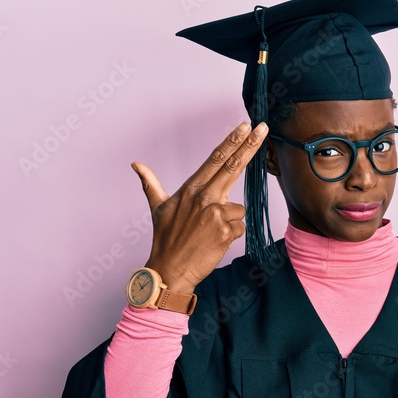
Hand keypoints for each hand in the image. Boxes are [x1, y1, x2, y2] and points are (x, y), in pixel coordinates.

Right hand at [131, 121, 267, 293]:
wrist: (170, 270)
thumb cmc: (165, 239)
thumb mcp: (157, 207)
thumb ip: (150, 183)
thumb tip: (135, 164)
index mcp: (190, 189)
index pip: (215, 159)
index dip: (232, 141)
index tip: (246, 126)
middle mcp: (203, 197)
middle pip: (232, 166)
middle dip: (249, 146)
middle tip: (262, 128)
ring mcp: (215, 214)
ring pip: (238, 208)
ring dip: (229, 220)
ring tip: (209, 233)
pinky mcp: (225, 232)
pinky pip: (239, 227)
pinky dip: (231, 235)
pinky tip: (214, 242)